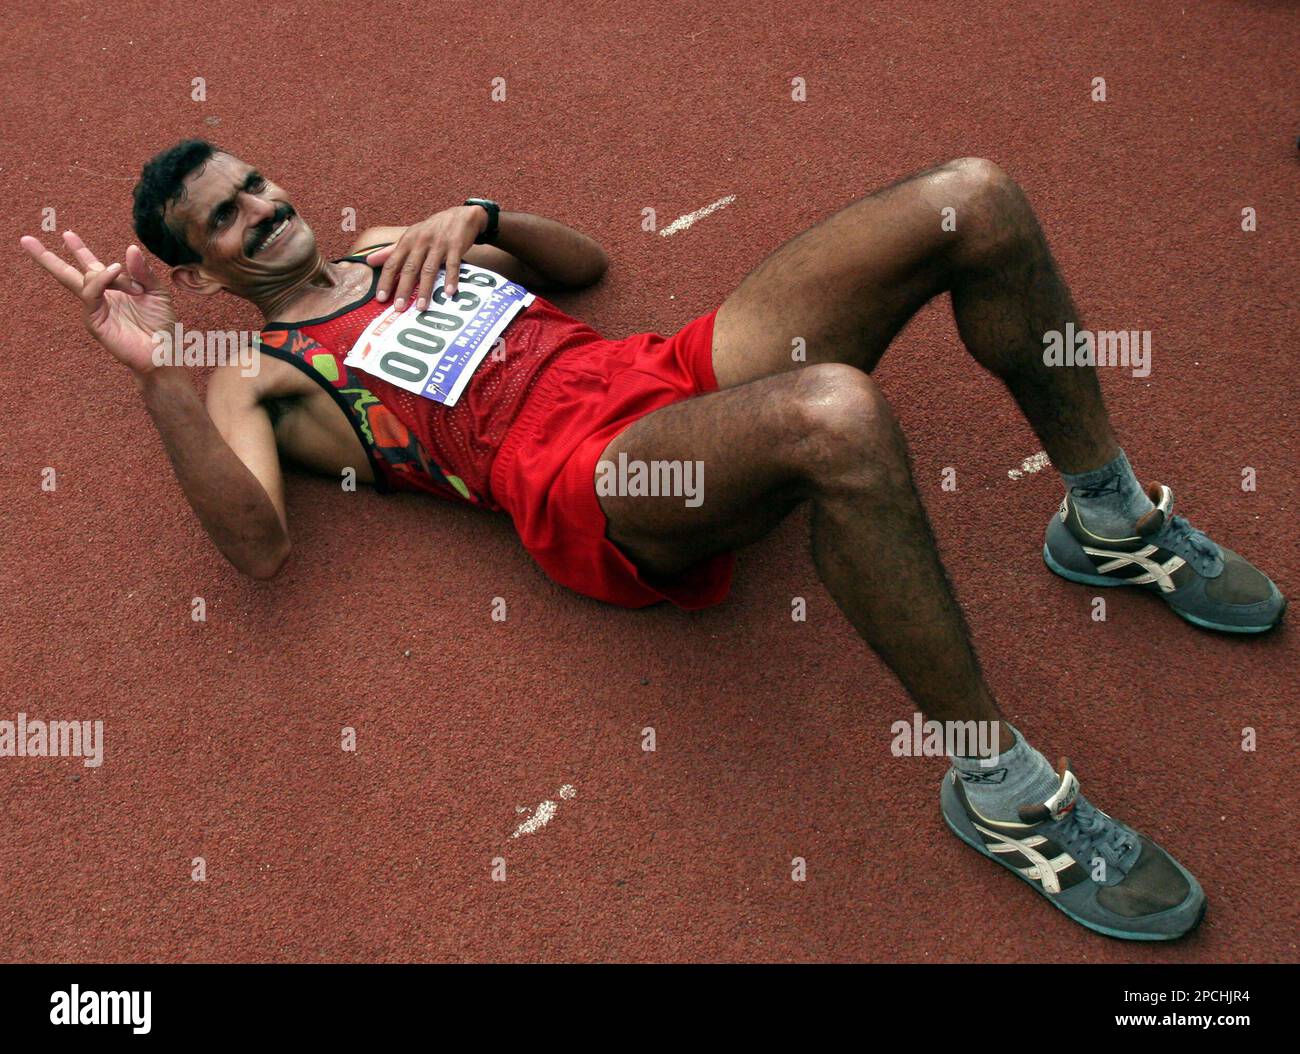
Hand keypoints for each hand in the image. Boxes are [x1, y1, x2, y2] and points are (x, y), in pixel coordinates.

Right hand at [22, 231, 177, 377]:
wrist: (162, 351)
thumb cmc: (160, 324)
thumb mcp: (156, 292)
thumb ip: (142, 272)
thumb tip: (130, 248)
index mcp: (112, 289)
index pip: (90, 266)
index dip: (77, 249)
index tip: (67, 235)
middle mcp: (100, 298)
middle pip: (67, 274)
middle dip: (46, 257)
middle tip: (26, 239)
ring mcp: (94, 309)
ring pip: (81, 281)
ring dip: (103, 273)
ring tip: (124, 277)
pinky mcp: (94, 321)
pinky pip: (90, 294)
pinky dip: (100, 280)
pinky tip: (114, 270)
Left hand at [369, 205, 488, 311]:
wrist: (460, 216)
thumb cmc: (432, 230)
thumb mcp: (410, 236)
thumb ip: (390, 250)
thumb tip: (368, 261)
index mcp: (407, 241)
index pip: (392, 263)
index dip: (386, 280)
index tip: (381, 298)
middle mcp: (421, 242)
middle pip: (409, 268)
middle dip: (403, 289)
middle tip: (399, 307)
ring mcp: (439, 244)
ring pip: (429, 269)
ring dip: (425, 289)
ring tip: (421, 307)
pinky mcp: (455, 246)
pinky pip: (453, 264)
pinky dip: (451, 278)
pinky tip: (449, 292)